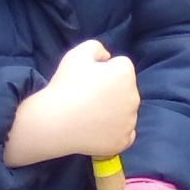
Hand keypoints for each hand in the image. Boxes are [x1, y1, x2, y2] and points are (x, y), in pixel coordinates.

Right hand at [4, 40, 138, 166]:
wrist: (55, 122)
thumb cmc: (66, 85)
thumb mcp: (77, 53)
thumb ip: (96, 47)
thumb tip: (107, 57)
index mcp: (125, 73)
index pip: (121, 66)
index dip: (104, 70)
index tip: (88, 78)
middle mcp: (134, 96)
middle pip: (125, 89)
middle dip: (112, 90)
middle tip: (88, 97)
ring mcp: (130, 121)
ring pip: (125, 111)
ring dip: (114, 111)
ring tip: (89, 114)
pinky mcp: (123, 141)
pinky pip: (125, 134)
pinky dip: (115, 132)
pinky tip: (98, 129)